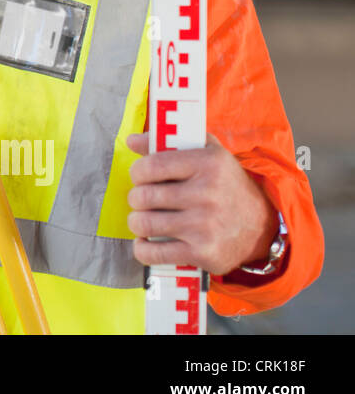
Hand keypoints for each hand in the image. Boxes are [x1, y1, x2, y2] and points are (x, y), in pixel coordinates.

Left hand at [125, 132, 276, 275]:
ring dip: (137, 222)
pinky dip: (142, 249)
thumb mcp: (208, 153)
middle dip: (136, 198)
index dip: (137, 172)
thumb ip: (169, 142)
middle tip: (144, 200)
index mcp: (208, 164)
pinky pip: (154, 253)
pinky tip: (146, 242)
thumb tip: (132, 141)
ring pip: (144, 223)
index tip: (140, 177)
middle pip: (143, 196)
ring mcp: (205, 226)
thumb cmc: (225, 185)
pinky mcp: (203, 253)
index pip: (152, 166)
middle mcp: (208, 194)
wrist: (261, 226)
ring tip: (144, 219)